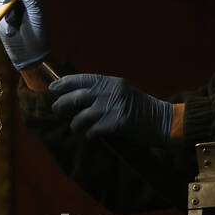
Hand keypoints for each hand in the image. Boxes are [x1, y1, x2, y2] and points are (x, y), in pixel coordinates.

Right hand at [0, 0, 49, 69]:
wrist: (30, 56)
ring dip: (5, 17)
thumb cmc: (37, 35)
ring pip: (0, 6)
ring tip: (14, 28)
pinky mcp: (1, 21)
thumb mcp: (36, 16)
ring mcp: (10, 12)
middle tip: (7, 15)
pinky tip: (11, 32)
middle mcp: (20, 3)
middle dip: (5, 3)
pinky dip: (2, 25)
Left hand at [49, 73, 173, 145]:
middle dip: (62, 103)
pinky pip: (94, 129)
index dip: (64, 83)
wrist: (162, 120)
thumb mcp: (122, 90)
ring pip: (82, 116)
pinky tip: (91, 135)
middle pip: (77, 96)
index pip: (82, 78)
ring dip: (75, 123)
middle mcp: (110, 92)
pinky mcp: (117, 123)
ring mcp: (113, 107)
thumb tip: (77, 94)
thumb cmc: (140, 107)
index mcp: (111, 81)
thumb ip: (103, 90)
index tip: (52, 88)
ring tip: (75, 127)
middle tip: (55, 109)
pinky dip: (90, 134)